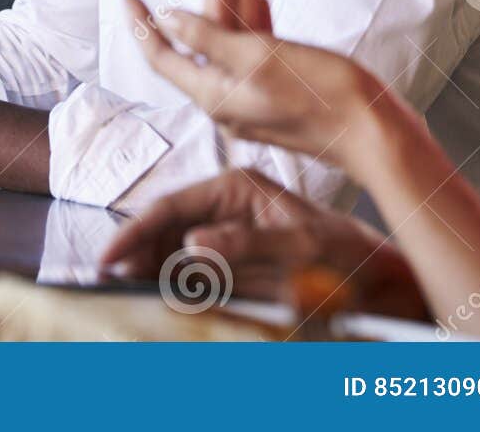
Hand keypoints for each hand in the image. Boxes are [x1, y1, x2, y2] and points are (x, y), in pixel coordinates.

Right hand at [101, 169, 425, 315]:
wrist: (372, 273)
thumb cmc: (340, 253)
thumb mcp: (298, 247)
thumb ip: (245, 245)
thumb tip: (193, 244)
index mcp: (235, 188)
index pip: (171, 206)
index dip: (135, 232)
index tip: (109, 257)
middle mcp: (224, 205)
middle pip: (164, 227)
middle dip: (135, 252)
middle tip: (107, 278)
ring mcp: (225, 230)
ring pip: (172, 248)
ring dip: (148, 268)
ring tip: (123, 286)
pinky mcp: (230, 256)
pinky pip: (190, 268)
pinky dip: (171, 281)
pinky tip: (155, 292)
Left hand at [127, 0, 387, 161]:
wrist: (375, 131)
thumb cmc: (321, 95)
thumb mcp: (256, 57)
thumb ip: (207, 38)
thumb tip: (166, 20)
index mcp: (214, 95)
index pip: (163, 56)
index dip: (143, 25)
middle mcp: (228, 97)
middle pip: (203, 36)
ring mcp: (255, 92)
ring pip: (234, 36)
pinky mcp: (281, 87)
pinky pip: (258, 47)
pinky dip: (257, 17)